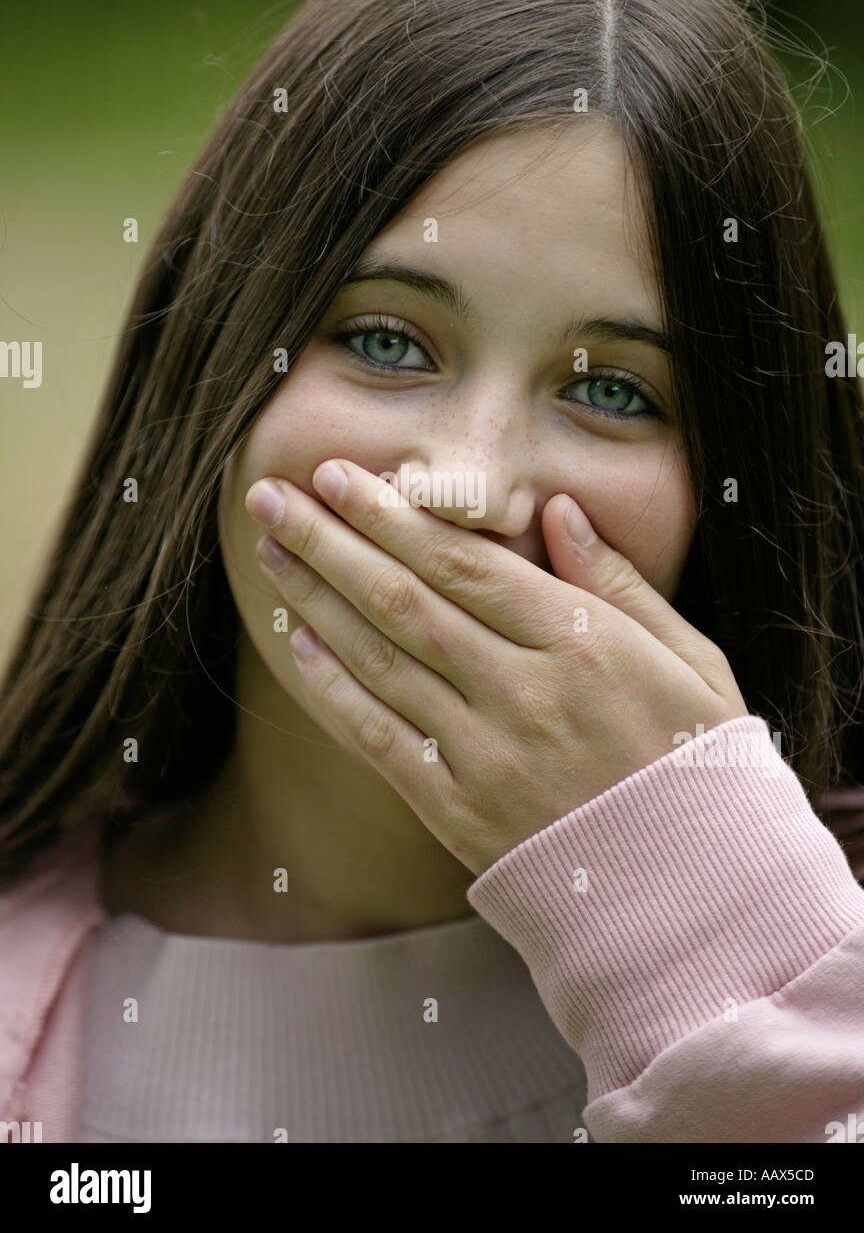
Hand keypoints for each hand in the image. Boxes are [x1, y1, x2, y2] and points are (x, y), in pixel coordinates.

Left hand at [245, 460, 748, 876]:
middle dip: (330, 541)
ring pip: (381, 660)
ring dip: (315, 600)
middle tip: (272, 495)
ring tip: (269, 549)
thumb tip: (559, 510)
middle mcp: (524, 692)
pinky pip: (382, 740)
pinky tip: (297, 642)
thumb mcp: (691, 660)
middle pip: (405, 600)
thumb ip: (619, 582)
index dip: (391, 515)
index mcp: (584, 644)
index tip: (339, 474)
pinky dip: (334, 689)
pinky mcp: (460, 814)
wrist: (697, 895)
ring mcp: (486, 756)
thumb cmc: (699, 764)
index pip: (464, 563)